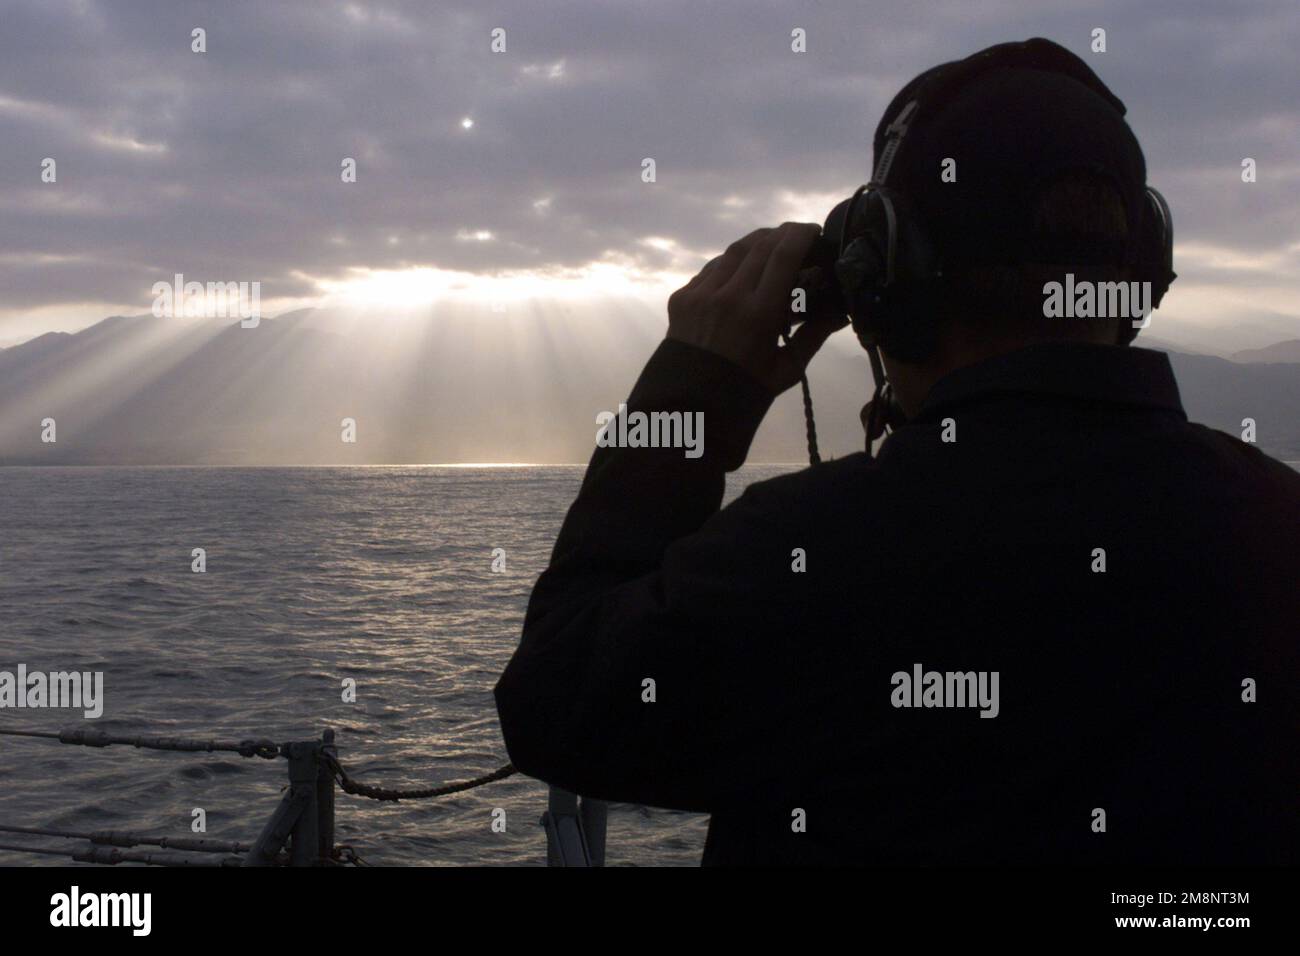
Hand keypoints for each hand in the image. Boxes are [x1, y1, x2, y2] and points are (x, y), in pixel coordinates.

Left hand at [667, 222, 848, 394]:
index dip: (801, 235)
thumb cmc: (745, 391)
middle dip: (782, 234)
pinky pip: (711, 269)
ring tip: (771, 246)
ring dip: (756, 243)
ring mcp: (701, 295)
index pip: (783, 255)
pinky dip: (731, 264)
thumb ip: (815, 335)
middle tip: (797, 235)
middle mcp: (728, 297)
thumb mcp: (787, 368)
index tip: (814, 231)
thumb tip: (841, 311)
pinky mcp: (682, 298)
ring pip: (734, 252)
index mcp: (758, 314)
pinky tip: (742, 272)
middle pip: (760, 245)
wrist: (690, 406)